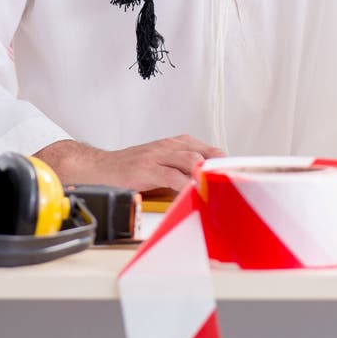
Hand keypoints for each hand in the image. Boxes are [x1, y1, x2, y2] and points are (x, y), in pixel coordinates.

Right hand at [33, 134, 225, 192]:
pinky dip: (185, 184)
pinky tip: (194, 193)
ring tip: (220, 187)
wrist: (97, 168)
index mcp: (174, 144)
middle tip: (235, 184)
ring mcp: (156, 156)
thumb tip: (205, 187)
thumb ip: (180, 172)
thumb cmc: (129, 170)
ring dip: (207, 174)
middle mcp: (168, 146)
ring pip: (190, 160)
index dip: (224, 162)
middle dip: (221, 168)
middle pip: (204, 152)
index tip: (239, 175)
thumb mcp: (159, 165)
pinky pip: (170, 176)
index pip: (207, 149)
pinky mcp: (145, 170)